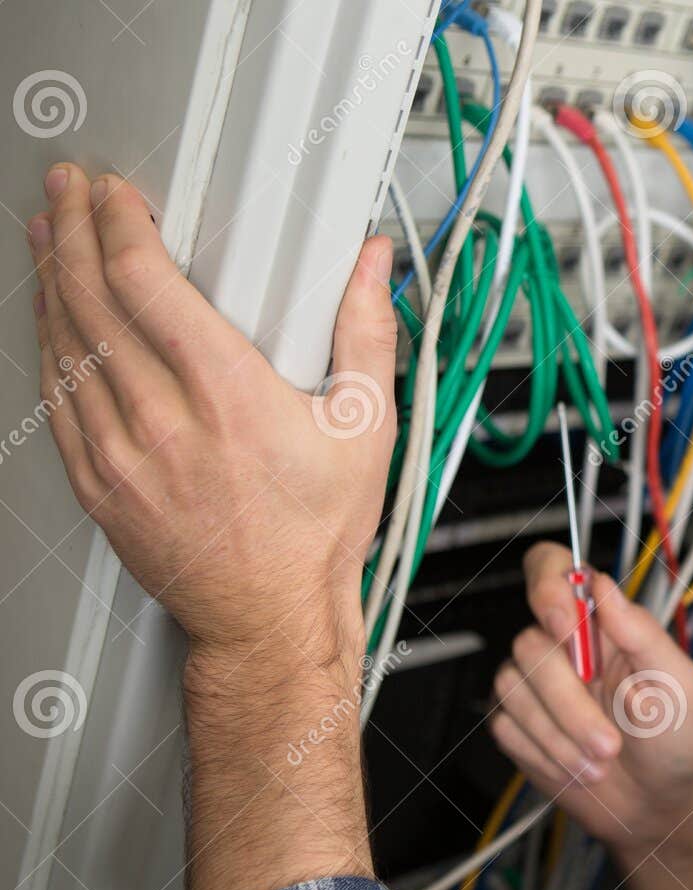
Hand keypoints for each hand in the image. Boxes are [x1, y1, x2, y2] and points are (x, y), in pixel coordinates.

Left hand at [27, 163, 396, 659]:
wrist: (271, 616)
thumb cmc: (316, 534)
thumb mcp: (368, 430)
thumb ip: (366, 334)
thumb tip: (369, 268)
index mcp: (231, 397)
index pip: (146, 283)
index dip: (118, 223)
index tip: (116, 195)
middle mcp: (165, 421)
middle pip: (91, 298)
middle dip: (71, 229)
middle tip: (67, 192)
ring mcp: (122, 454)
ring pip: (64, 342)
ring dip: (49, 276)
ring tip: (47, 234)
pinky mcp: (98, 483)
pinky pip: (56, 397)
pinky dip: (47, 343)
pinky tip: (52, 317)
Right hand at [489, 541, 692, 856]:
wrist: (653, 805)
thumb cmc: (674, 741)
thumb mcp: (678, 685)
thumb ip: (642, 632)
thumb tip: (603, 583)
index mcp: (602, 623)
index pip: (551, 570)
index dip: (547, 586)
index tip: (568, 627)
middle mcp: (562, 645)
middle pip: (530, 643)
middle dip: (569, 702)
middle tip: (609, 744)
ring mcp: (533, 684)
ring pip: (513, 687)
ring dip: (561, 735)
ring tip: (601, 762)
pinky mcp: (515, 723)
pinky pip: (506, 726)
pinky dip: (546, 755)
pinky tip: (578, 768)